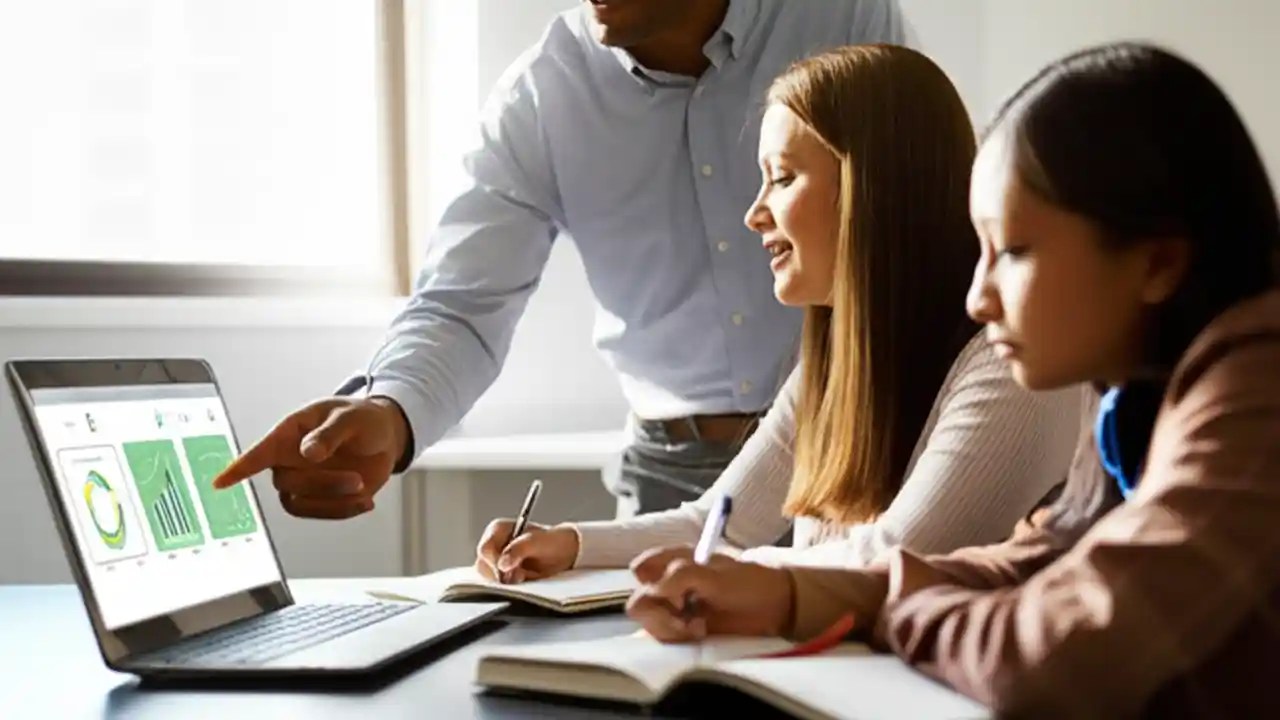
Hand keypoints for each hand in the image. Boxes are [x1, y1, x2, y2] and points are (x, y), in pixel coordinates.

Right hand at [212, 396, 409, 518]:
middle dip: (323, 485)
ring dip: (332, 502)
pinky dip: (345, 511)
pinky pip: (320, 514)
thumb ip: (330, 433)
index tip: (219, 484)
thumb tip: (307, 452)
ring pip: (298, 504)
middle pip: (286, 483)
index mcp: (291, 433)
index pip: (259, 453)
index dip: (239, 468)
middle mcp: (290, 459)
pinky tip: (365, 500)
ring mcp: (305, 480)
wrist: (385, 436)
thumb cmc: (362, 418)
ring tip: (363, 487)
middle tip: (357, 478)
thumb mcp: (351, 417)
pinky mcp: (321, 498)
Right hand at [474, 519, 579, 583]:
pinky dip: (508, 589)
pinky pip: (496, 588)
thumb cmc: (551, 542)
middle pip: (483, 567)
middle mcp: (492, 546)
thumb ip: (519, 549)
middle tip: (520, 576)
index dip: (494, 563)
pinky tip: (522, 583)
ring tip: (524, 577)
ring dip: (505, 583)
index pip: (485, 549)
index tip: (508, 571)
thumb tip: (502, 564)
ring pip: (488, 580)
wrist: (564, 554)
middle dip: (500, 575)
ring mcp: (494, 564)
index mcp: (497, 530)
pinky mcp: (499, 578)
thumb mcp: (538, 542)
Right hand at [626, 545, 793, 642]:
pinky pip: (665, 638)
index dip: (650, 582)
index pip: (642, 569)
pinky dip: (677, 639)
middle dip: (658, 614)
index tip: (674, 594)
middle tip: (684, 618)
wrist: (776, 607)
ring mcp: (676, 609)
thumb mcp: (716, 575)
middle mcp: (670, 584)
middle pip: (640, 601)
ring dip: (669, 629)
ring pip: (649, 623)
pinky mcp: (683, 630)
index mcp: (675, 561)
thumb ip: (683, 576)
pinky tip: (700, 634)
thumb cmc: (748, 583)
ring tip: (698, 629)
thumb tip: (655, 591)